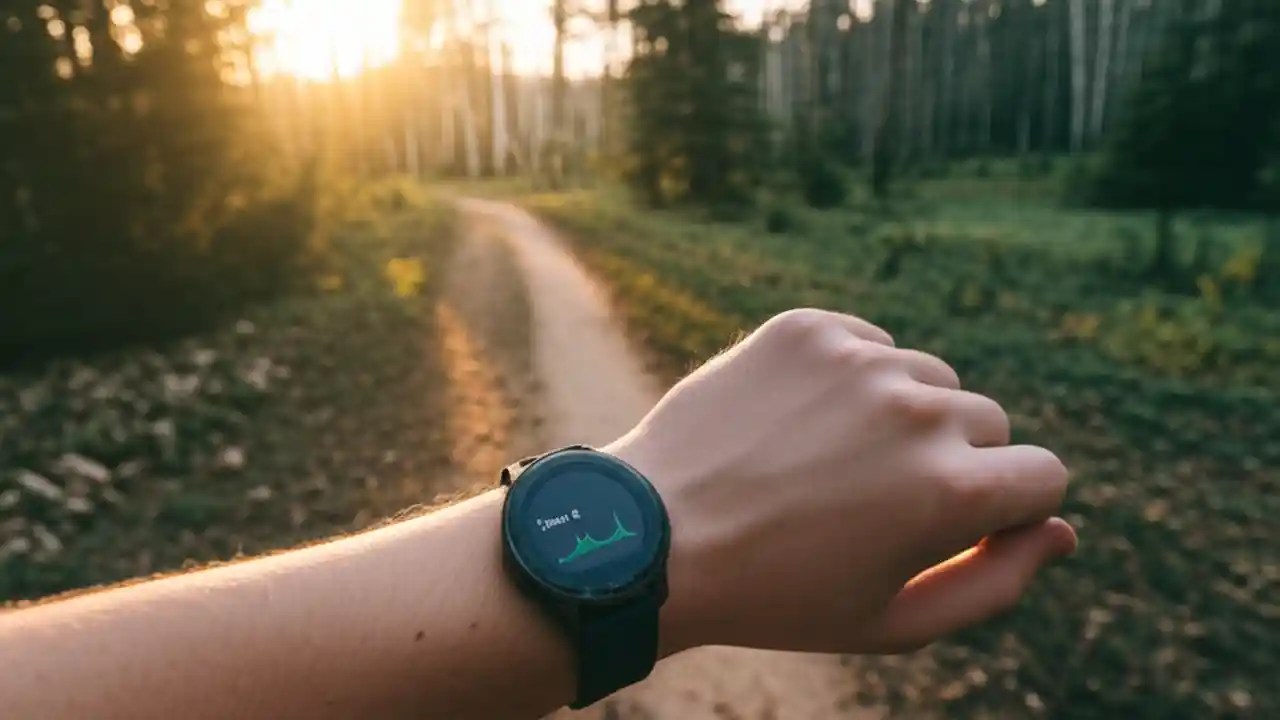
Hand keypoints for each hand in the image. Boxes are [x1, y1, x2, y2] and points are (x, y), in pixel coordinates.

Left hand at [606, 309, 1075, 654]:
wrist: (651, 537)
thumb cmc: (778, 594)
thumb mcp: (896, 622)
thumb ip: (997, 582)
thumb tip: (1061, 530)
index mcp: (952, 489)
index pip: (1045, 476)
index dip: (1006, 510)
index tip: (951, 527)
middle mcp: (917, 410)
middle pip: (987, 423)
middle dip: (954, 463)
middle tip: (873, 503)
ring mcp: (859, 360)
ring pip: (927, 380)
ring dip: (902, 417)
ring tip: (828, 464)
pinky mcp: (807, 327)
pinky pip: (869, 345)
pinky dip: (851, 380)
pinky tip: (800, 423)